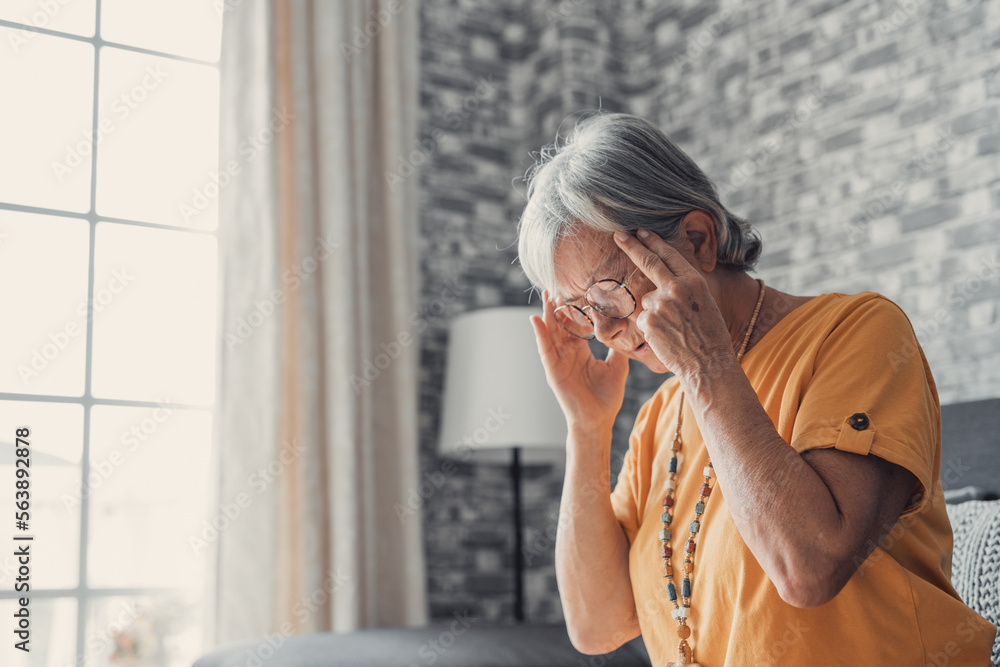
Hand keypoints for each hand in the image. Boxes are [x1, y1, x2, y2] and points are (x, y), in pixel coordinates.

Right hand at [529, 289, 629, 432]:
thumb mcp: (617, 367)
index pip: (575, 325)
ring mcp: (558, 362)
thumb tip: (628, 331)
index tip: (577, 290)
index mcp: (580, 352)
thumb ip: (618, 348)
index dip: (574, 309)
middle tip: (557, 285)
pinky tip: (535, 319)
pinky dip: (540, 334)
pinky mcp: (553, 371)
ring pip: (550, 333)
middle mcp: (567, 354)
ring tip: (546, 296)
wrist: (598, 421)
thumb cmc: (606, 398)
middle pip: (560, 325)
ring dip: (547, 314)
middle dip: (558, 306)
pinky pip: (545, 350)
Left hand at [612, 229, 736, 380]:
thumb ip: (683, 287)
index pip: (669, 255)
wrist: (708, 363)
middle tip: (618, 235)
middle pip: (649, 261)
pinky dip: (652, 328)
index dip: (653, 242)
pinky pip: (644, 319)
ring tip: (674, 329)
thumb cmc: (709, 336)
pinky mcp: (648, 320)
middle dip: (632, 246)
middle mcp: (676, 287)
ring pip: (646, 300)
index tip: (641, 232)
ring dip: (654, 312)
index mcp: (693, 280)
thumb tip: (662, 279)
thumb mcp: (704, 302)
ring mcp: (660, 303)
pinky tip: (666, 337)